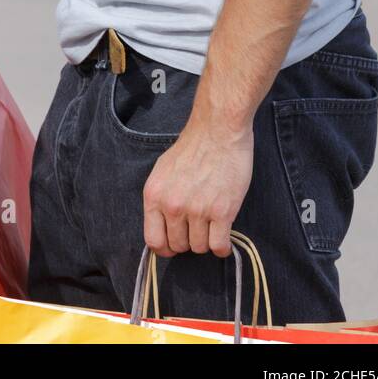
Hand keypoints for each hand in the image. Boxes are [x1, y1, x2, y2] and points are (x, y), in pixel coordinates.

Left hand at [142, 118, 253, 257]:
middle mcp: (172, 205)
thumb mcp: (163, 171)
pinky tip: (224, 236)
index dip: (165, 247)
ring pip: (199, 248)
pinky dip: (222, 246)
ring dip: (206, 241)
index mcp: (154, 195)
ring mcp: (197, 210)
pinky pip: (219, 246)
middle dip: (188, 241)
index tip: (174, 244)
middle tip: (197, 228)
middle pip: (178, 246)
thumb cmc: (193, 147)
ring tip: (212, 225)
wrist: (218, 130)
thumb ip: (160, 199)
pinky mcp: (222, 212)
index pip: (153, 240)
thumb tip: (162, 226)